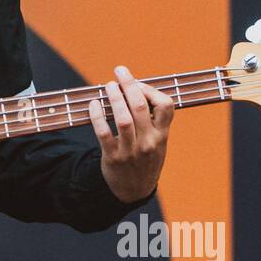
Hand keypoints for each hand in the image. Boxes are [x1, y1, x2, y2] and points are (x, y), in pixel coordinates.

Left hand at [90, 65, 173, 203]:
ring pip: (122, 118)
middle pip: (139, 107)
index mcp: (162, 136)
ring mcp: (130, 151)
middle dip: (129, 84)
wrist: (134, 190)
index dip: (152, 90)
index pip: (166, 106)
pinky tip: (94, 104)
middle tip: (120, 70)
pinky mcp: (113, 157)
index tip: (139, 83)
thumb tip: (138, 87)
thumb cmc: (146, 158)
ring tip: (109, 85)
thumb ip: (153, 119)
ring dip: (114, 98)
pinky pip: (103, 133)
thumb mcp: (159, 141)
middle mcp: (148, 142)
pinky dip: (97, 116)